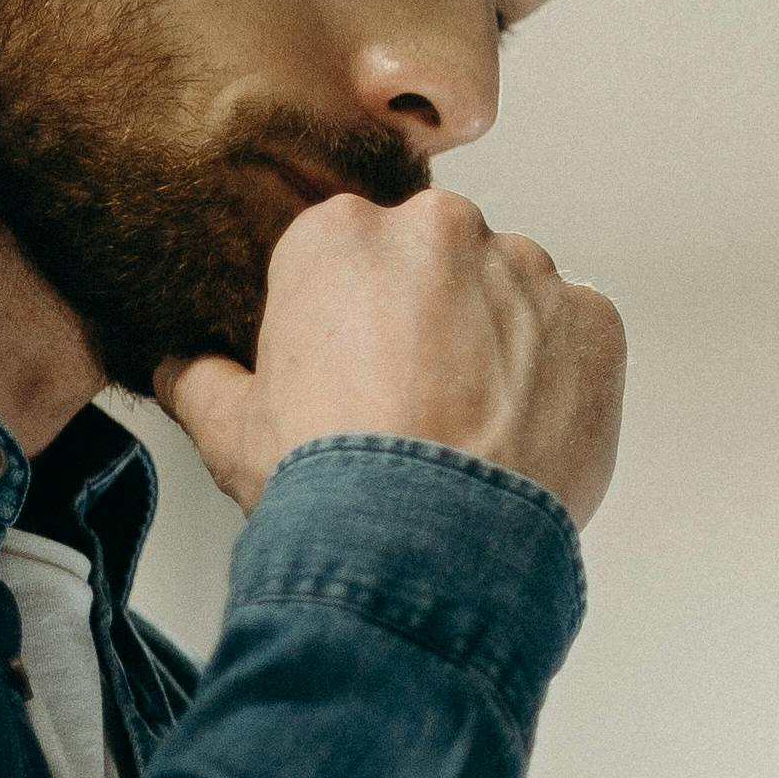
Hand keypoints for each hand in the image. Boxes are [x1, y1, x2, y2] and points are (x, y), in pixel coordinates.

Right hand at [157, 188, 625, 526]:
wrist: (428, 546)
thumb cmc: (331, 481)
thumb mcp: (230, 428)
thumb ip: (203, 377)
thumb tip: (185, 367)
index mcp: (343, 235)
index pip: (353, 254)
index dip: (352, 318)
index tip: (356, 369)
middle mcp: (440, 230)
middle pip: (438, 260)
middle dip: (431, 318)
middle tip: (415, 402)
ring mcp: (526, 271)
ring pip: (513, 292)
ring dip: (500, 343)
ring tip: (471, 428)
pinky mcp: (593, 319)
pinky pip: (578, 332)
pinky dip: (561, 373)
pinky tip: (524, 432)